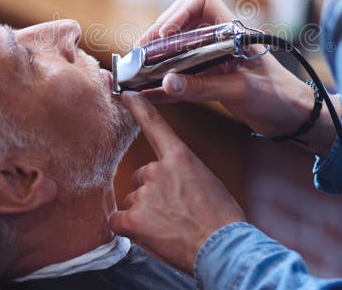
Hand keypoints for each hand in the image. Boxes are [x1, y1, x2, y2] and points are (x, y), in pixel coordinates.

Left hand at [109, 92, 244, 273]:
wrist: (224, 246)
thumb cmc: (223, 218)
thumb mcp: (208, 182)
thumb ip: (184, 174)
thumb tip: (174, 185)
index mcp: (180, 157)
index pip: (155, 125)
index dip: (139, 108)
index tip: (127, 95)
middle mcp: (158, 170)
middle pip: (141, 177)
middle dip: (151, 194)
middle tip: (174, 212)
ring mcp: (144, 194)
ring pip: (132, 201)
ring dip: (144, 214)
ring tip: (169, 227)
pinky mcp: (134, 219)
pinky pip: (117, 221)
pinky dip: (128, 229)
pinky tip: (149, 235)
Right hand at [140, 0, 314, 137]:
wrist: (294, 118)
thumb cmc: (278, 96)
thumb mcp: (241, 90)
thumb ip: (203, 87)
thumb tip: (165, 82)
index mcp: (232, 31)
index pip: (202, 0)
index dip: (180, 11)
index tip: (165, 34)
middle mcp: (219, 39)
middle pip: (182, 22)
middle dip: (159, 34)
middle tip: (140, 52)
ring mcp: (212, 59)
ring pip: (177, 47)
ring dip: (156, 57)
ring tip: (137, 69)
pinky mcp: (209, 79)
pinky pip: (180, 76)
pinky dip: (163, 83)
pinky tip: (146, 92)